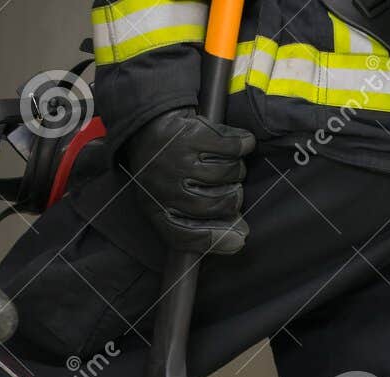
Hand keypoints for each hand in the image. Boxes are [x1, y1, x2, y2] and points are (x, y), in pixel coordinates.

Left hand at [119, 107, 255, 254]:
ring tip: (228, 164)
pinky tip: (242, 144)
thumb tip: (238, 240)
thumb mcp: (167, 201)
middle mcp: (164, 187)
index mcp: (155, 208)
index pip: (186, 236)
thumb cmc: (164, 168)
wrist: (148, 123)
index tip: (240, 239)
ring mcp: (177, 160)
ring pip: (227, 174)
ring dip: (236, 169)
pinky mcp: (190, 135)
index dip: (216, 240)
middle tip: (233, 190)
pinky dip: (242, 144)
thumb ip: (196, 225)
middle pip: (215, 205)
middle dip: (233, 198)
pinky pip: (230, 146)